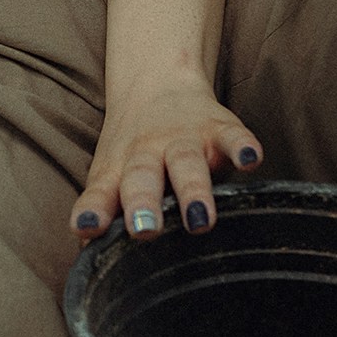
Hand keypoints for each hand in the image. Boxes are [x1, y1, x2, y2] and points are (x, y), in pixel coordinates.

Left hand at [70, 64, 262, 241]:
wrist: (156, 78)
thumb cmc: (132, 147)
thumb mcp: (110, 174)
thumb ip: (102, 212)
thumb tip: (85, 258)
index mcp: (117, 170)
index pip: (101, 193)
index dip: (94, 210)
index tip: (88, 227)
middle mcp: (148, 154)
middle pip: (142, 178)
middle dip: (144, 203)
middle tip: (144, 229)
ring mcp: (185, 140)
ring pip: (187, 164)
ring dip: (194, 191)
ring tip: (201, 221)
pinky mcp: (220, 128)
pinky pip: (233, 137)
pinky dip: (243, 147)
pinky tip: (251, 160)